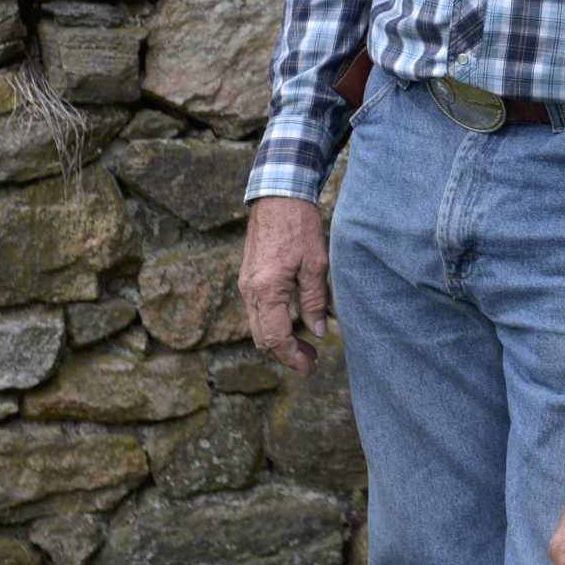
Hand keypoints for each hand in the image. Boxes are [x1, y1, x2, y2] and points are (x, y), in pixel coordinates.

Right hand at [238, 196, 329, 376]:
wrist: (278, 197)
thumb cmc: (300, 226)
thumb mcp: (316, 263)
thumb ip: (314, 300)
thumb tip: (318, 331)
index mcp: (267, 290)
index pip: (275, 338)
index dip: (293, 357)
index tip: (310, 367)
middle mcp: (250, 292)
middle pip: (262, 339)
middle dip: (285, 355)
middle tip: (311, 361)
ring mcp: (246, 285)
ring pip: (257, 327)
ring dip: (278, 341)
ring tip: (305, 346)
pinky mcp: (248, 279)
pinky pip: (256, 312)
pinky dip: (272, 325)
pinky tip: (292, 323)